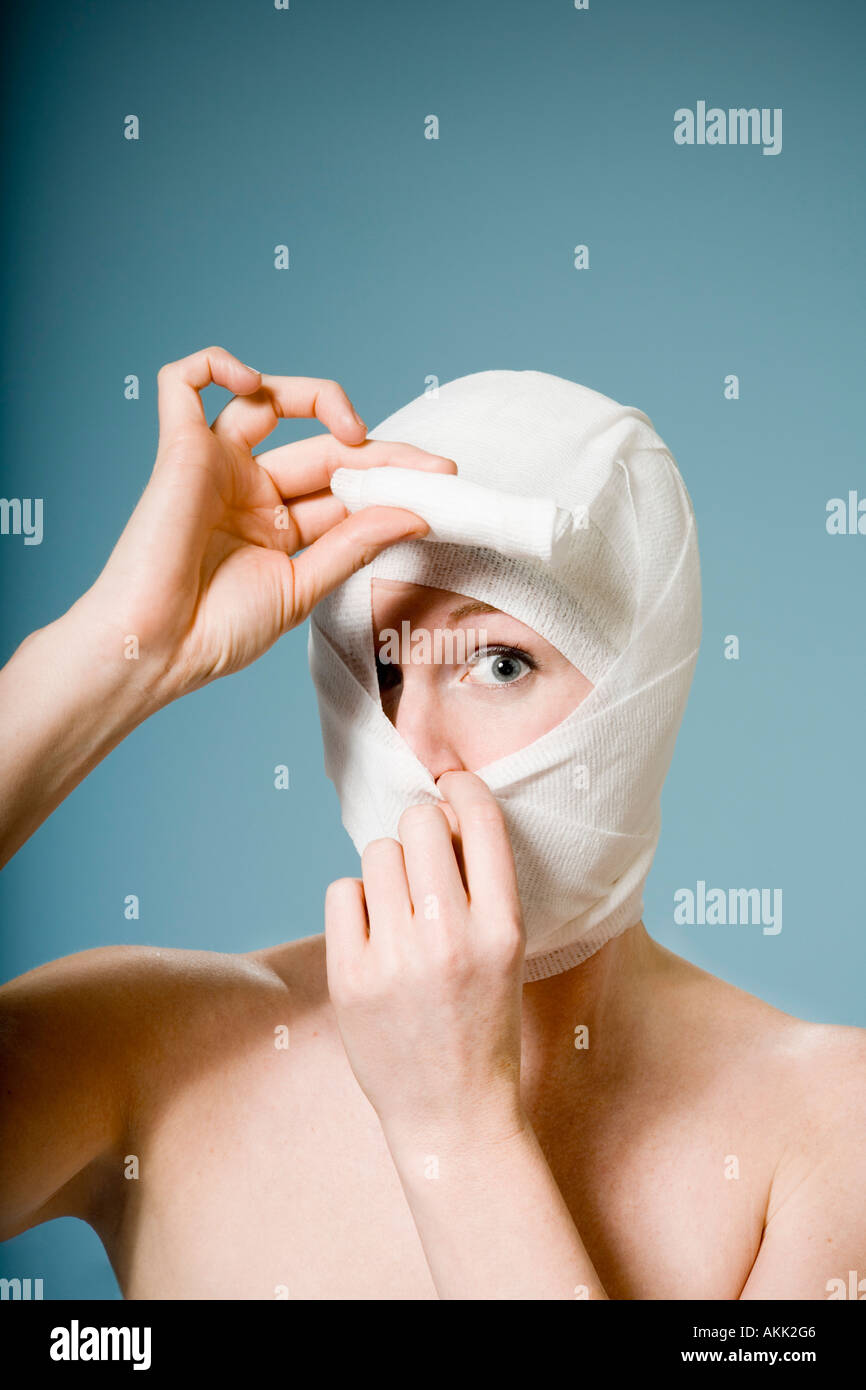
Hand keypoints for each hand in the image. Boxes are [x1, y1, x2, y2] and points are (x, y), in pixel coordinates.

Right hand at [77, 346, 455, 704]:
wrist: (156, 650)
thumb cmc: (216, 632)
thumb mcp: (304, 586)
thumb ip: (354, 543)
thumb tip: (413, 512)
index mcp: (277, 524)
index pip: (345, 484)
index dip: (392, 477)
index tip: (442, 484)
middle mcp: (248, 489)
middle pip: (323, 446)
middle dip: (378, 452)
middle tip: (428, 467)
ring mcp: (214, 466)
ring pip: (267, 399)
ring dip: (320, 398)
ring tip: (355, 431)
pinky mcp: (177, 450)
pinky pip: (183, 382)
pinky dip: (215, 364)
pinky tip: (254, 381)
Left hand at [325, 771, 526, 1152]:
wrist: (454, 1113)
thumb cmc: (483, 1023)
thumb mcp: (506, 952)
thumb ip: (479, 887)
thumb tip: (437, 812)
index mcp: (503, 928)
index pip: (482, 821)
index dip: (463, 787)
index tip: (452, 784)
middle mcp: (451, 937)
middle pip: (420, 822)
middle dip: (421, 830)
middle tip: (423, 859)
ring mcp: (396, 957)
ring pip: (378, 851)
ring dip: (388, 866)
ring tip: (399, 906)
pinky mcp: (350, 977)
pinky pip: (343, 890)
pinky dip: (356, 901)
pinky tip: (373, 932)